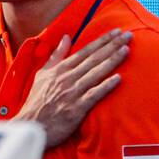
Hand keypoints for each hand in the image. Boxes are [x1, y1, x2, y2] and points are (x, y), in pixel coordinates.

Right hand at [15, 29, 130, 147]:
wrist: (30, 126)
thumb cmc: (37, 101)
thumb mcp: (43, 74)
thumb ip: (56, 55)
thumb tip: (66, 36)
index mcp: (60, 69)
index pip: (86, 51)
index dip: (102, 40)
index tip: (116, 31)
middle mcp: (67, 78)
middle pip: (94, 59)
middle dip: (112, 46)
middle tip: (128, 35)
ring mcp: (72, 93)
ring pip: (95, 73)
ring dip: (112, 61)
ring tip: (126, 50)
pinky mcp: (76, 109)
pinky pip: (93, 95)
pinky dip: (105, 86)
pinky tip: (118, 78)